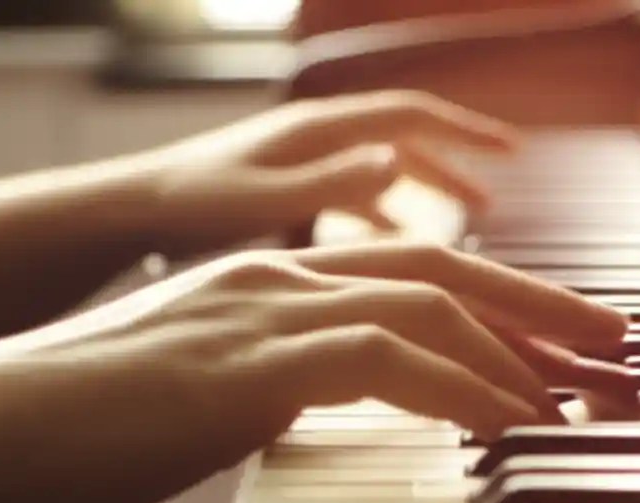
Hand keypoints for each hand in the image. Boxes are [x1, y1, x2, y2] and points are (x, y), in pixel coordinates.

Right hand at [0, 243, 632, 502]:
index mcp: (273, 279)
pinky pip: (386, 360)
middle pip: (444, 270)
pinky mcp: (249, 361)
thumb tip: (326, 410)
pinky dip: (461, 388)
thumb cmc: (87, 420)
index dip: (499, 300)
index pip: (413, 274)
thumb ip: (273, 386)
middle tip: (615, 340)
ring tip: (582, 394)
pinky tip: (508, 421)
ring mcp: (265, 309)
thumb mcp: (205, 393)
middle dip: (541, 304)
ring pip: (429, 305)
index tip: (560, 341)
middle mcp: (281, 276)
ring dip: (518, 351)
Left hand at [130, 90, 518, 251]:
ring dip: (427, 187)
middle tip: (500, 191)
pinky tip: (397, 247)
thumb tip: (396, 164)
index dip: (466, 133)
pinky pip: (353, 194)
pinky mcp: (286, 189)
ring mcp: (302, 161)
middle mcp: (316, 138)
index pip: (410, 117)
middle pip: (405, 139)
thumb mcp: (262, 199)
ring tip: (467, 218)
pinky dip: (386, 214)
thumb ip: (330, 185)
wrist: (126, 212)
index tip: (513, 153)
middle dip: (457, 161)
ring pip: (382, 167)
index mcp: (318, 130)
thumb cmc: (187, 206)